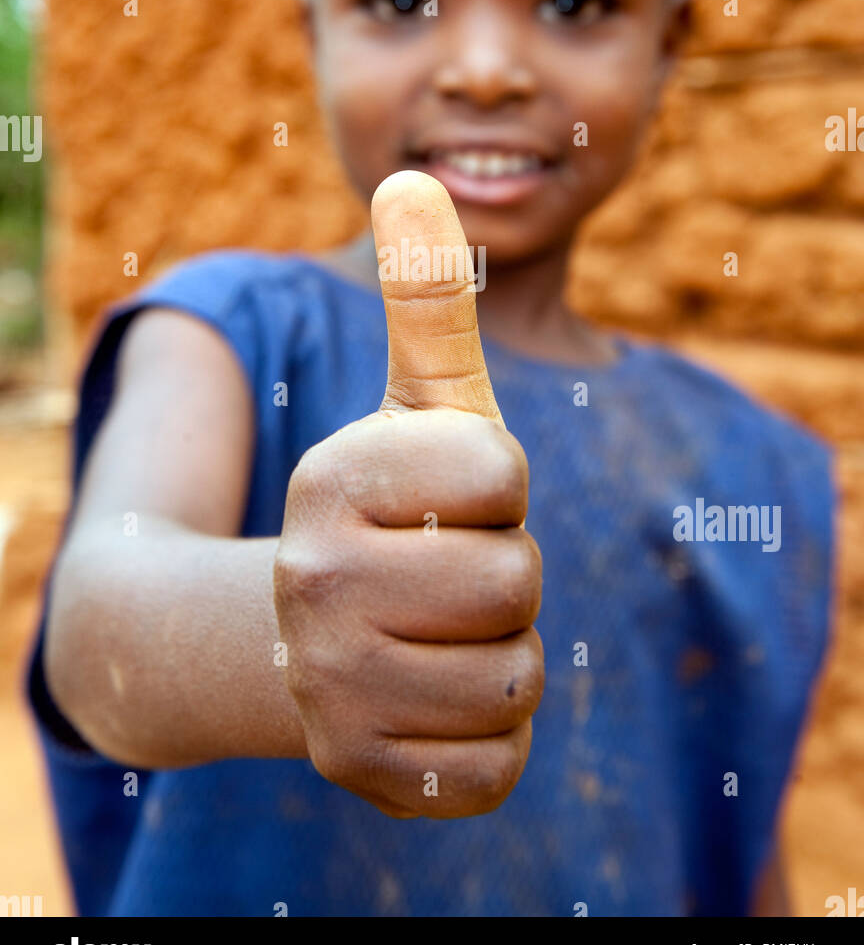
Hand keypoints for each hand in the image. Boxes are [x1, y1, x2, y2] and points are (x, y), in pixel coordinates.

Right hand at [273, 171, 542, 817]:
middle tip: (445, 571)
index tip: (450, 493)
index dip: (498, 482)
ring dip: (501, 654)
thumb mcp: (416, 404)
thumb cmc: (394, 505)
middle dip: (505, 573)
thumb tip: (412, 173)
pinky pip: (498, 764)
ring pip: (514, 677)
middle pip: (515, 580)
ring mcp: (330, 685)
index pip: (501, 472)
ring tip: (437, 634)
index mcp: (330, 477)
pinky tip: (431, 700)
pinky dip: (487, 735)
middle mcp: (311, 583)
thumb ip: (425, 299)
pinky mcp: (361, 771)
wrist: (304, 635)